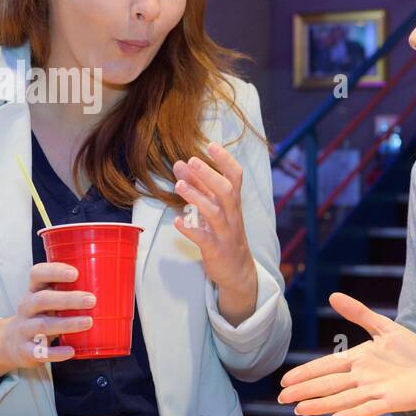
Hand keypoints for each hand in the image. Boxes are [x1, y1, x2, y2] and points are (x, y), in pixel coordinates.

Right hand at [0, 262, 94, 378]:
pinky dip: (55, 352)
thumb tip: (109, 288)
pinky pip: (39, 351)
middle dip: (68, 299)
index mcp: (34, 291)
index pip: (37, 274)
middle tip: (92, 300)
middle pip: (42, 299)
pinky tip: (71, 351)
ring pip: (42, 325)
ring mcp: (24, 329)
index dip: (54, 271)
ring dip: (67, 323)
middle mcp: (27, 307)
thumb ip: (69, 292)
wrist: (10, 343)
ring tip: (88, 322)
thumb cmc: (40, 316)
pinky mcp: (25, 350)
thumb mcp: (48, 300)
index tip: (75, 273)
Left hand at [173, 141, 256, 322]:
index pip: (236, 176)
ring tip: (178, 185)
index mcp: (233, 203)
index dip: (225, 160)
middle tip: (191, 160)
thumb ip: (198, 186)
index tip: (211, 145)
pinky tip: (178, 221)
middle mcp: (232, 215)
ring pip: (214, 213)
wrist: (237, 270)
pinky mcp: (216, 250)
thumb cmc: (224, 233)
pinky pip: (204, 238)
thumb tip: (180, 164)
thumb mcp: (213, 208)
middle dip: (210, 175)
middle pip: (227, 191)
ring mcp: (225, 233)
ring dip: (197, 197)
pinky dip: (190, 229)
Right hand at [277, 292, 415, 415]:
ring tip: (300, 410)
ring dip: (321, 404)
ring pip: (342, 399)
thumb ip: (359, 313)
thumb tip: (333, 295)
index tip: (285, 380)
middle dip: (305, 390)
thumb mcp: (385, 328)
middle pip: (328, 384)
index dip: (306, 372)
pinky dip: (351, 415)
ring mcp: (374, 390)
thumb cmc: (409, 352)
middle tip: (283, 398)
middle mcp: (361, 377)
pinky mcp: (389, 401)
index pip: (326, 366)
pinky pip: (367, 409)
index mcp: (357, 360)